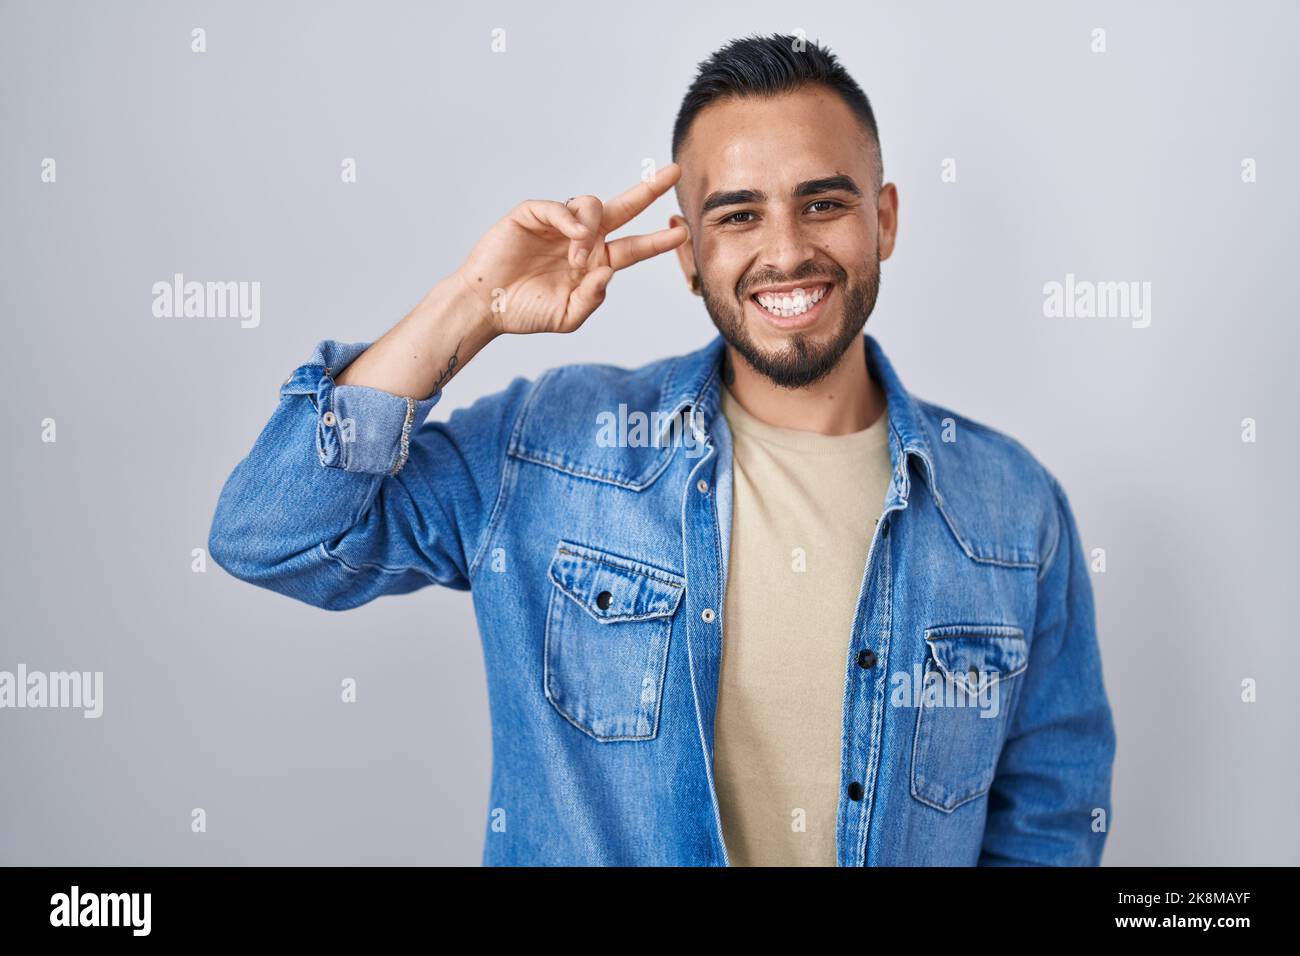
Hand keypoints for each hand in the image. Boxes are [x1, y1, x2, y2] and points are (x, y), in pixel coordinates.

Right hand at [453, 163, 688, 335]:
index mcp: (596, 261)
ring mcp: (559, 224)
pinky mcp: (533, 214)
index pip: (635, 247)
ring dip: (590, 231)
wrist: (486, 306)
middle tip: (673, 172)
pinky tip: (572, 236)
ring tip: (575, 258)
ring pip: (592, 206)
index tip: (682, 232)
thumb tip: (609, 270)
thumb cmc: (526, 311)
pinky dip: (570, 219)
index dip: (658, 240)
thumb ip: (592, 298)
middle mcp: (582, 238)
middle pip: (623, 208)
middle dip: (648, 189)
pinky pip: (559, 206)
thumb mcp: (568, 316)